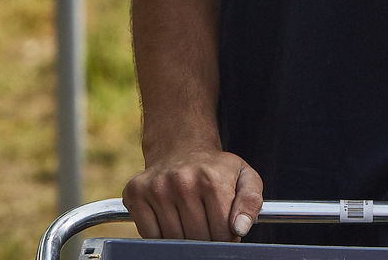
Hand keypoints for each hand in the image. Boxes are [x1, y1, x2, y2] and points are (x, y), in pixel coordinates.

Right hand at [122, 149, 262, 241]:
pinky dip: (161, 235)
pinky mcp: (136, 193)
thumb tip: (239, 228)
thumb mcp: (244, 177)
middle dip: (207, 239)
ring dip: (184, 238)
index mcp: (213, 179)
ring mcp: (156, 187)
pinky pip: (150, 235)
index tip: (225, 228)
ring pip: (174, 240)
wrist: (181, 147)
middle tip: (208, 224)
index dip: (226, 237)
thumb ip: (251, 202)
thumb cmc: (216, 168)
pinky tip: (171, 218)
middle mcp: (182, 181)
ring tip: (190, 219)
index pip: (222, 233)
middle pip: (198, 239)